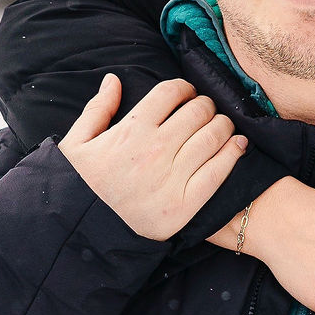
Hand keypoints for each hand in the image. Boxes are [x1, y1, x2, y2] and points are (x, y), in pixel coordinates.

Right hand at [58, 75, 246, 240]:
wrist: (82, 234)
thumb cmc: (79, 187)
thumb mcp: (76, 144)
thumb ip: (97, 109)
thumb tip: (113, 80)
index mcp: (130, 131)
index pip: (170, 92)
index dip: (184, 88)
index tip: (187, 94)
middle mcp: (155, 150)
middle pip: (198, 111)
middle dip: (205, 105)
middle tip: (205, 112)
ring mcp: (172, 178)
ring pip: (214, 136)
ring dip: (223, 125)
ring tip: (221, 127)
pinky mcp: (185, 205)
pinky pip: (219, 171)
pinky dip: (233, 153)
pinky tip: (238, 145)